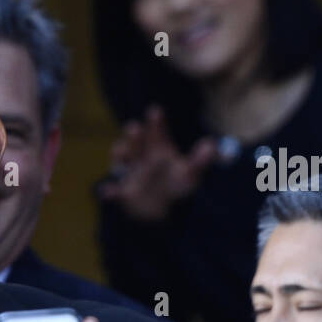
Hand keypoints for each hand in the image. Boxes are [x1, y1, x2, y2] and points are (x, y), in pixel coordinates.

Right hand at [99, 106, 215, 220]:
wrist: (162, 210)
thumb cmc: (177, 187)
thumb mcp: (191, 174)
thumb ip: (200, 160)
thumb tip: (212, 145)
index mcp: (158, 150)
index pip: (156, 133)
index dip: (156, 122)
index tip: (156, 111)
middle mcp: (142, 158)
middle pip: (136, 142)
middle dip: (134, 135)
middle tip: (135, 128)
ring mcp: (131, 173)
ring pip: (122, 160)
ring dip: (120, 155)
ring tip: (121, 154)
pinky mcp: (123, 191)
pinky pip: (114, 191)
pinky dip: (111, 191)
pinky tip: (110, 191)